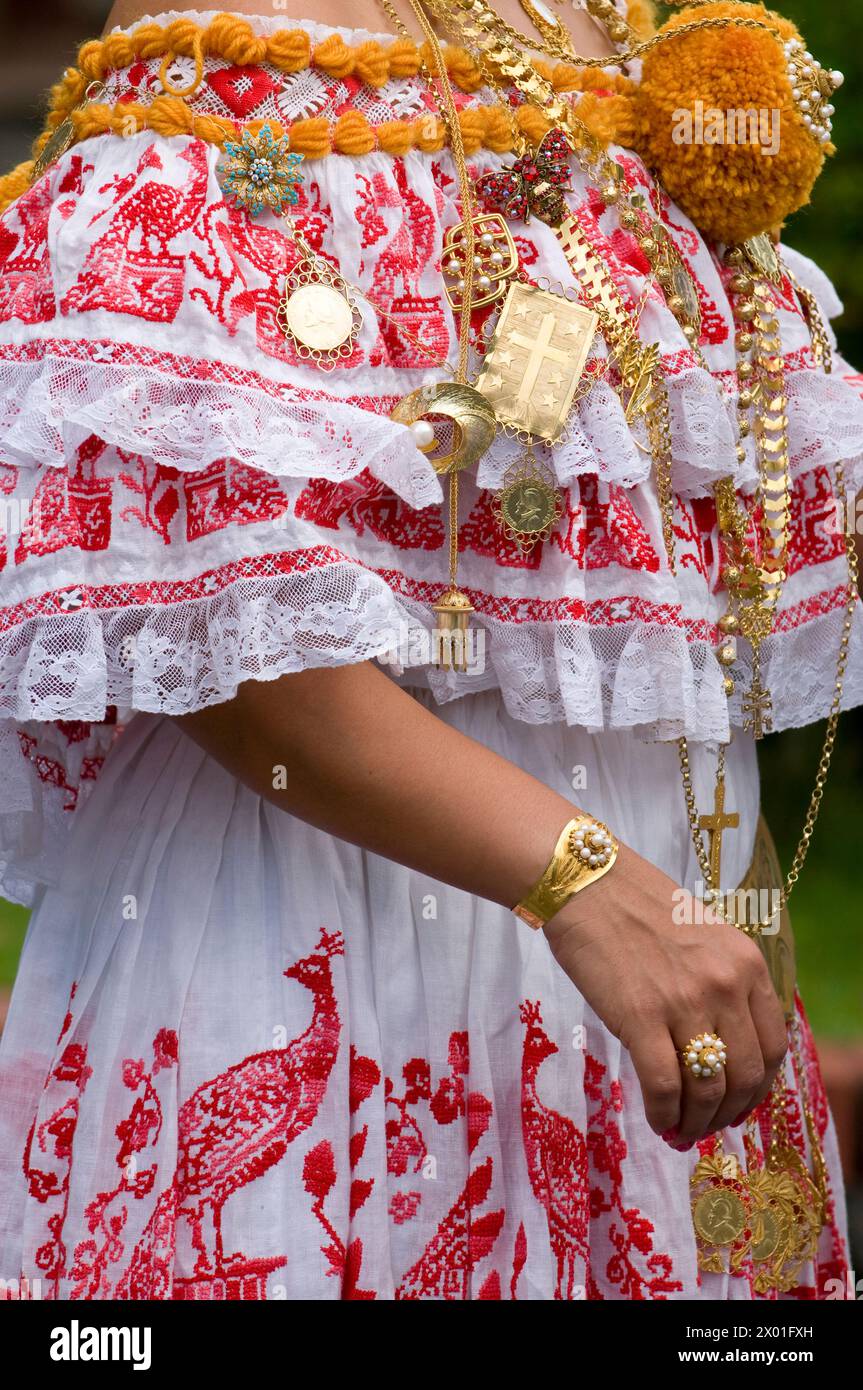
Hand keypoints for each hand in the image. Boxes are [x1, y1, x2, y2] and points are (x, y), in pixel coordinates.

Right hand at [542, 844, 788, 1144]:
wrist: (586, 882)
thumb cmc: (637, 905)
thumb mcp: (703, 936)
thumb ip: (721, 982)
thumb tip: (721, 1049)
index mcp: (746, 963)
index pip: (773, 1044)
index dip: (758, 1085)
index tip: (739, 1100)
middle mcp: (725, 984)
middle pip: (747, 1075)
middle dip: (729, 1112)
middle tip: (708, 1124)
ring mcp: (685, 1002)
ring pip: (708, 1089)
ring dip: (697, 1121)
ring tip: (680, 1129)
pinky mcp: (641, 1018)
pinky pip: (664, 1087)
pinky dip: (664, 1115)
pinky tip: (657, 1120)